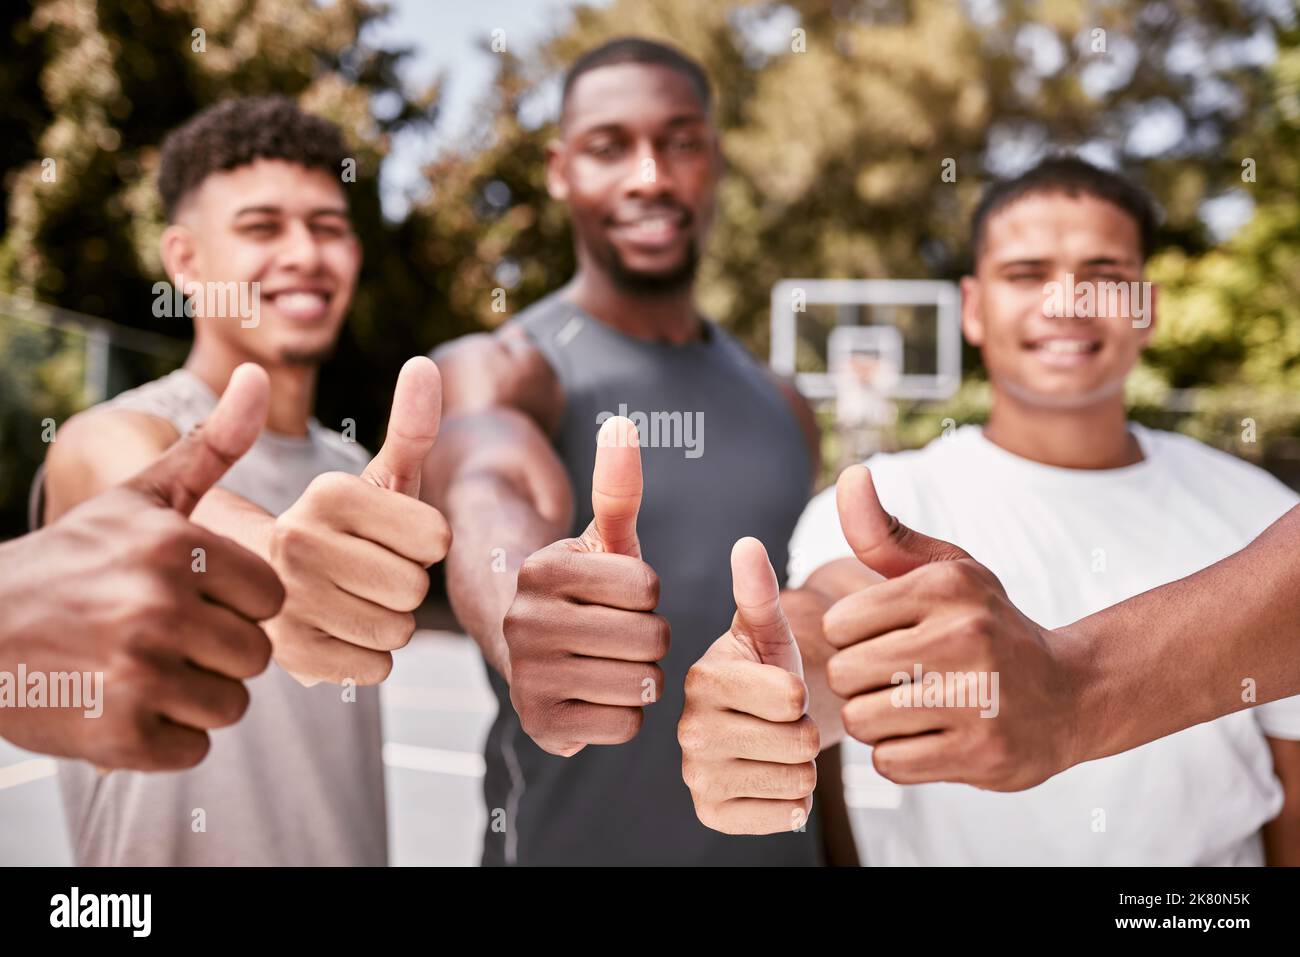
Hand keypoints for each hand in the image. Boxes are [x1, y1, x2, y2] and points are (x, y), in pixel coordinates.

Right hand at [0, 363, 282, 769]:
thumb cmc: (73, 561)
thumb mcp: (138, 497)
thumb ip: (211, 446)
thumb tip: (261, 380)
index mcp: (176, 548)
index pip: (271, 598)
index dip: (237, 603)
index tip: (191, 597)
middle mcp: (159, 608)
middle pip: (254, 654)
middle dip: (218, 651)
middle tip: (161, 637)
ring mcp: (137, 675)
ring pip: (229, 705)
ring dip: (194, 696)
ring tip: (142, 669)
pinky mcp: (117, 736)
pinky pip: (192, 748)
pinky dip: (163, 738)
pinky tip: (121, 705)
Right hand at [266, 356, 451, 685]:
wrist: (257, 580)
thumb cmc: (340, 527)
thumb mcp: (375, 478)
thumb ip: (410, 427)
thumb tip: (425, 364)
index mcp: (328, 492)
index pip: (437, 537)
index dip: (422, 542)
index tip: (385, 536)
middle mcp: (299, 544)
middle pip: (417, 587)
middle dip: (404, 583)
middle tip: (365, 571)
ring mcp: (288, 603)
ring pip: (398, 631)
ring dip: (387, 622)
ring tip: (348, 600)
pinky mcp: (289, 657)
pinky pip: (377, 668)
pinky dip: (367, 656)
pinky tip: (336, 632)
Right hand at [503, 416, 668, 755]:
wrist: (530, 649)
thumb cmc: (583, 589)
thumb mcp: (602, 539)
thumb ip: (619, 487)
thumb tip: (624, 423)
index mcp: (543, 569)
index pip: (648, 587)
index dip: (647, 593)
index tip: (617, 595)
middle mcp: (525, 622)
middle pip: (650, 638)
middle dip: (649, 637)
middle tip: (619, 634)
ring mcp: (528, 678)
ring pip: (642, 684)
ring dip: (642, 676)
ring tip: (612, 662)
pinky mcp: (540, 726)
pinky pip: (625, 725)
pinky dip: (625, 714)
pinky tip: (599, 696)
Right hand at [680, 537, 817, 833]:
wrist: (754, 723)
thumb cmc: (765, 669)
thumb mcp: (767, 630)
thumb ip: (759, 591)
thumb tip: (747, 544)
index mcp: (702, 677)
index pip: (791, 698)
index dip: (803, 695)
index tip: (782, 690)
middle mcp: (689, 729)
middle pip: (797, 743)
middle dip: (805, 733)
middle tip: (782, 722)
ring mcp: (697, 775)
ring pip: (796, 781)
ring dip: (801, 767)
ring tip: (777, 747)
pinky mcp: (710, 813)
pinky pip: (783, 817)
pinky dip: (793, 803)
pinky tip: (773, 779)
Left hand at [823, 465, 1077, 790]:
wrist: (1071, 693)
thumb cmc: (987, 626)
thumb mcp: (946, 570)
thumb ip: (884, 532)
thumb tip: (850, 475)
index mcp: (948, 587)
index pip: (838, 622)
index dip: (850, 638)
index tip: (880, 640)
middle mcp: (965, 636)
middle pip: (845, 673)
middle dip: (857, 682)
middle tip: (891, 681)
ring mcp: (979, 698)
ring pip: (863, 720)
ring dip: (875, 722)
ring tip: (907, 709)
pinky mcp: (983, 753)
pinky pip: (890, 763)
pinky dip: (898, 756)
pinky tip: (928, 738)